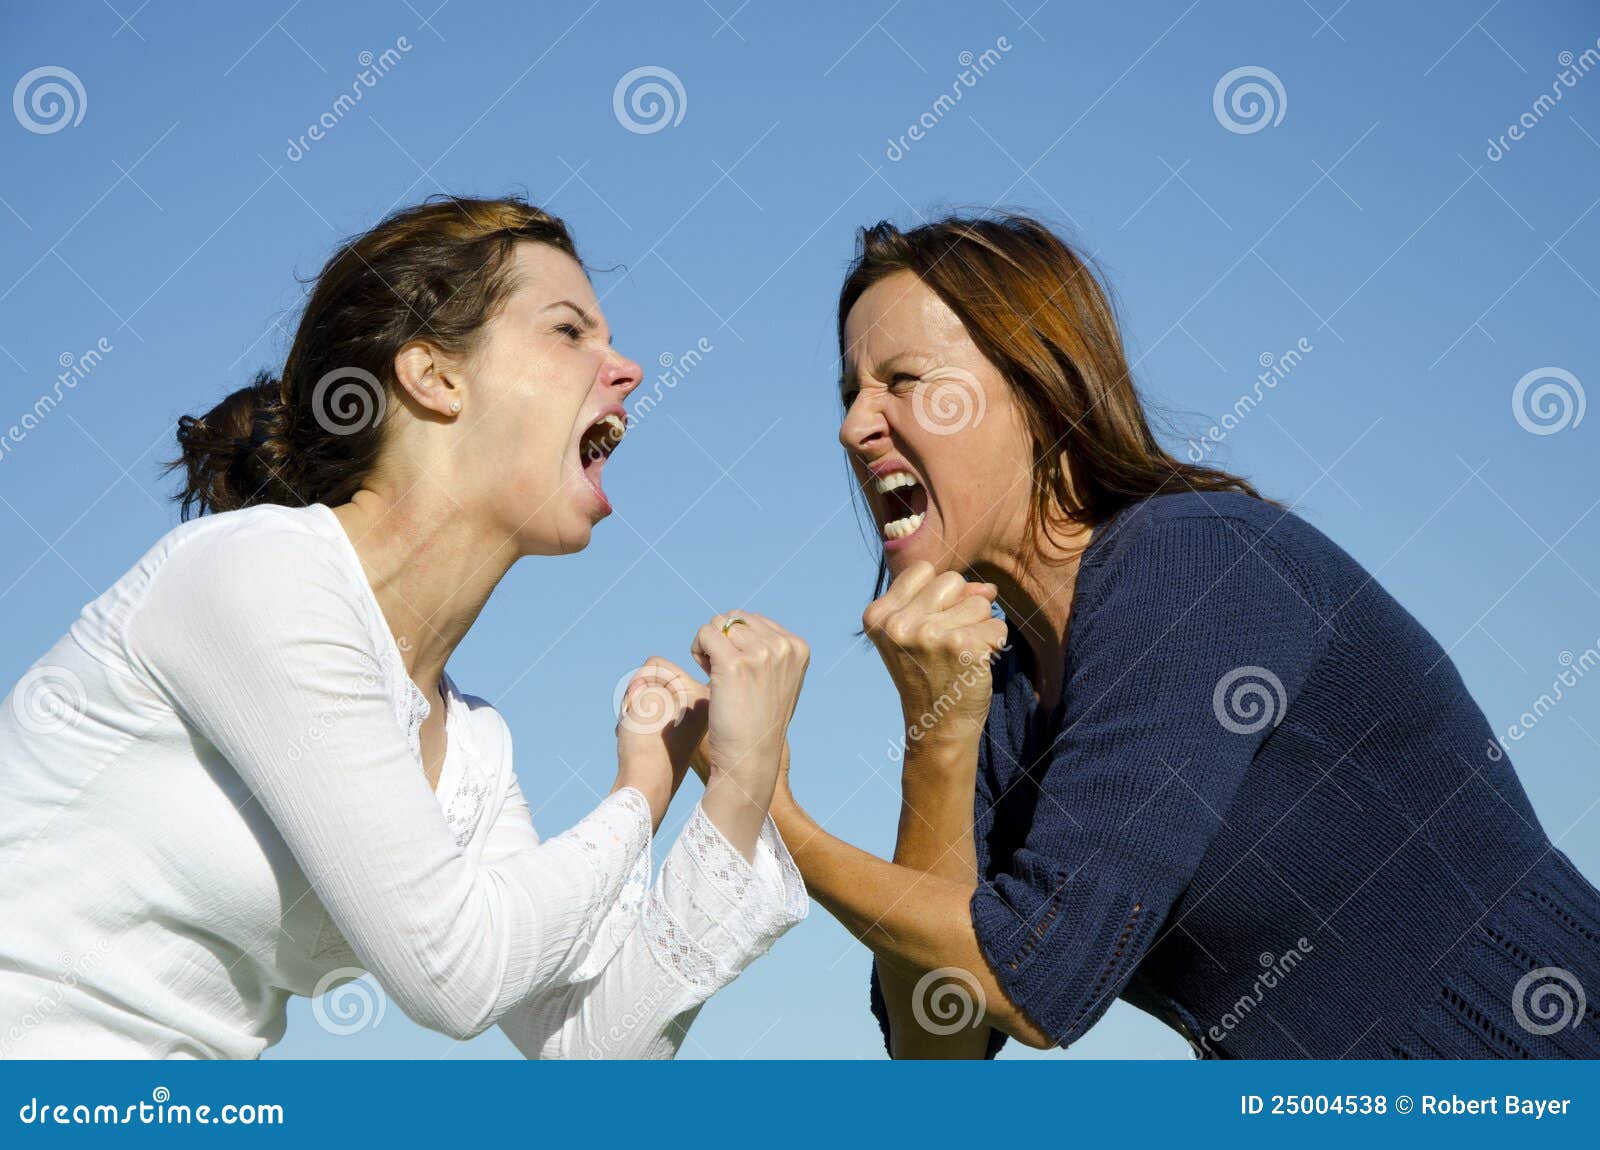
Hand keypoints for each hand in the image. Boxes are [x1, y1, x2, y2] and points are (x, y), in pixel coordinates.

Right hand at [612, 657, 708, 829]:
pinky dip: (634, 724)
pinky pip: (645, 718)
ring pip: (644, 700)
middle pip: (651, 682)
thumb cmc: (646, 742)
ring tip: (635, 732)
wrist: (646, 789)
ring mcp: (684, 722)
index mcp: (699, 693)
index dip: (638, 682)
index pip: (656, 665)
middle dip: (635, 697)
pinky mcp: (672, 736)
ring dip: (632, 711)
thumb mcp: (647, 694)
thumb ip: (650, 676)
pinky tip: (636, 742)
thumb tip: (655, 688)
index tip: (639, 704)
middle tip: (637, 721)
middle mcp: (696, 706)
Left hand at [689, 611, 809, 857]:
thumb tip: (742, 622)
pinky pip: (706, 634)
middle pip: (736, 619)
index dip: (738, 641)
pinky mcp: (734, 663)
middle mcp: (783, 647)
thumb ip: (771, 651)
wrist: (750, 756)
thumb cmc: (758, 722)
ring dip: (708, 645)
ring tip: (713, 673)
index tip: (738, 669)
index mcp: (798, 647)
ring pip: (719, 624)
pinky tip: (702, 671)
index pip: (755, 620)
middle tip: (721, 672)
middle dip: (722, 640)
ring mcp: (760, 654)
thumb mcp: (778, 680)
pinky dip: (698, 648)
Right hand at [862, 561, 1007, 748]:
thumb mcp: (917, 631)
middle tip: (946, 645)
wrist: (937, 729)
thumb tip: (987, 588)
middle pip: (952, 581)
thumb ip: (946, 598)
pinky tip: (974, 666)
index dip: (937, 596)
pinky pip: (996, 626)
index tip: (929, 628)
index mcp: (878, 616)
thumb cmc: (929, 676)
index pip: (924, 570)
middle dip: (960, 607)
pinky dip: (994, 645)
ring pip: (979, 601)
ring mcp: (929, 635)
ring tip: (959, 656)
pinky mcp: (963, 647)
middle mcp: (898, 624)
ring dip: (978, 627)